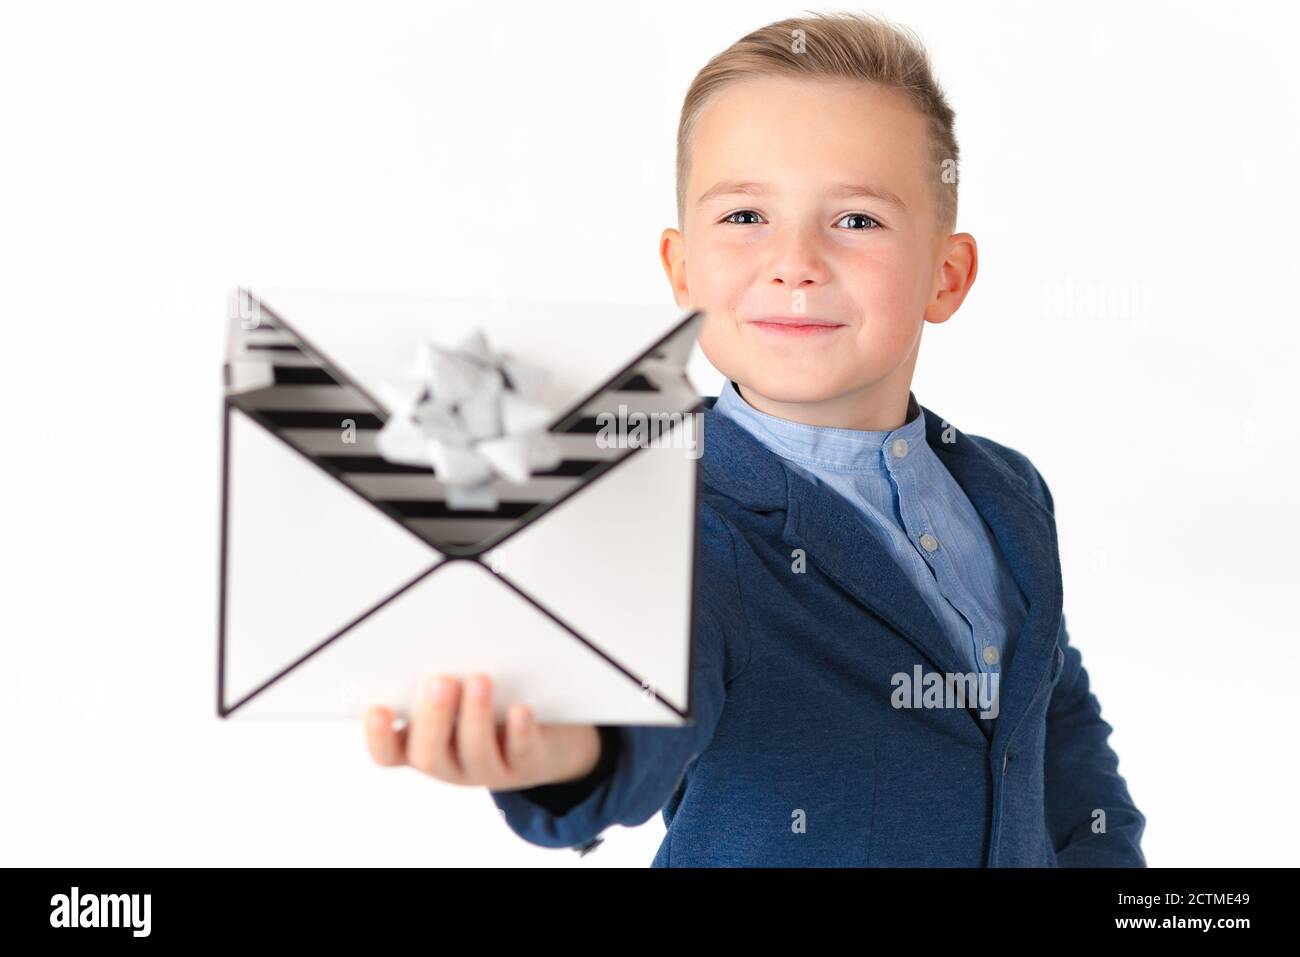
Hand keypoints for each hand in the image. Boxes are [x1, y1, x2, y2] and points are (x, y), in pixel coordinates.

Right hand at [363, 673, 601, 790]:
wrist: (545, 740)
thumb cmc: (486, 706)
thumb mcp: (456, 697)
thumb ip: (438, 682)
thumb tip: (430, 640)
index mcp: (422, 747)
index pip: (389, 754)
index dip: (379, 737)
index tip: (377, 709)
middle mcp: (451, 765)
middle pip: (430, 755)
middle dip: (433, 718)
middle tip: (439, 681)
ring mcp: (488, 769)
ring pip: (476, 753)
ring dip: (475, 715)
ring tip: (480, 678)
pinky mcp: (527, 764)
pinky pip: (522, 752)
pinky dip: (520, 730)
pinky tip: (520, 708)